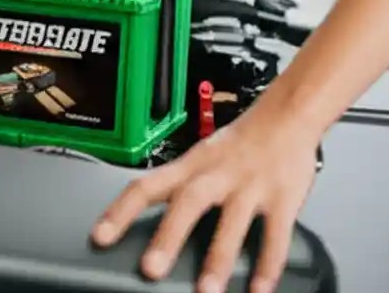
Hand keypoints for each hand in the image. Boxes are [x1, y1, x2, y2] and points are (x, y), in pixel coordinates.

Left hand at [90, 110, 320, 292]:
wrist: (288, 114)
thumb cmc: (240, 142)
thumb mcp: (202, 156)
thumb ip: (178, 187)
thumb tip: (145, 221)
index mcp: (191, 166)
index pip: (147, 185)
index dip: (121, 211)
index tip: (100, 237)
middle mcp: (217, 175)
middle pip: (188, 202)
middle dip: (169, 236)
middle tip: (151, 268)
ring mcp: (251, 186)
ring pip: (231, 223)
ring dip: (218, 258)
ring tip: (207, 291)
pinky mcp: (283, 198)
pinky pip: (275, 234)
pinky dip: (268, 263)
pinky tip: (259, 288)